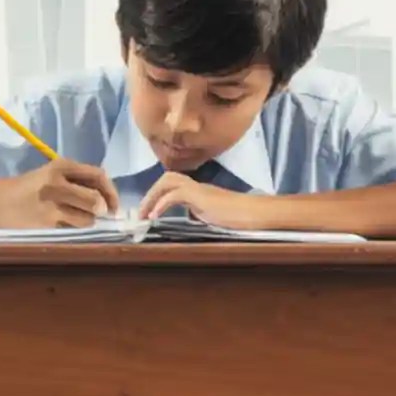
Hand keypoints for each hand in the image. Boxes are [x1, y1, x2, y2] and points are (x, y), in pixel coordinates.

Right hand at [0, 158, 120, 227]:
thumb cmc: (28, 188)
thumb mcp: (51, 174)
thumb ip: (77, 181)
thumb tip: (107, 197)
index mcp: (61, 165)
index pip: (98, 176)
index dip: (111, 191)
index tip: (113, 204)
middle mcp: (58, 182)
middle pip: (96, 199)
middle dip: (103, 209)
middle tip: (101, 214)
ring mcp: (52, 204)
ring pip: (88, 217)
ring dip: (88, 220)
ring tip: (75, 218)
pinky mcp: (47, 222)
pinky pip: (73, 228)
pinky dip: (74, 228)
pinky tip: (62, 224)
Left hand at [138, 172, 265, 229]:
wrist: (254, 214)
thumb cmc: (239, 217)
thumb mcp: (213, 216)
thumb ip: (199, 213)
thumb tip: (189, 216)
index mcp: (198, 191)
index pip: (172, 185)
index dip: (158, 195)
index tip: (148, 212)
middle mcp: (196, 186)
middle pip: (167, 178)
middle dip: (151, 194)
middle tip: (141, 213)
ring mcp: (199, 189)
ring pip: (168, 181)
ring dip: (153, 196)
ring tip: (145, 214)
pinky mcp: (201, 196)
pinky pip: (176, 194)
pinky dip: (162, 203)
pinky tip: (156, 216)